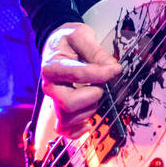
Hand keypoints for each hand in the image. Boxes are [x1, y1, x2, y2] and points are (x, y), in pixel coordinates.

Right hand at [41, 21, 122, 138]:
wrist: (57, 45)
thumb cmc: (69, 41)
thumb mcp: (81, 35)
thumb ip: (96, 52)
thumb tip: (112, 68)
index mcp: (52, 66)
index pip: (78, 75)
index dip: (101, 74)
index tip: (116, 70)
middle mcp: (50, 87)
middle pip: (69, 102)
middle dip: (93, 94)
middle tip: (102, 85)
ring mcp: (54, 101)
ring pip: (69, 118)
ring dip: (90, 109)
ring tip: (96, 94)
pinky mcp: (59, 111)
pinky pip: (64, 130)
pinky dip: (78, 131)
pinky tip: (90, 122)